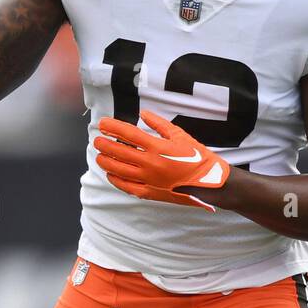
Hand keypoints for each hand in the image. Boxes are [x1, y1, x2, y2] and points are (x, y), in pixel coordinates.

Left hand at [93, 109, 230, 211]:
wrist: (210, 183)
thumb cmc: (197, 157)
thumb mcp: (180, 135)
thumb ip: (159, 124)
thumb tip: (143, 114)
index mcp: (157, 147)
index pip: (128, 134)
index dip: (112, 127)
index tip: (102, 123)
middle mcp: (150, 164)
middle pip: (118, 152)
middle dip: (104, 144)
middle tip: (97, 139)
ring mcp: (148, 180)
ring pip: (119, 170)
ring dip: (106, 161)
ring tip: (100, 155)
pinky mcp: (150, 193)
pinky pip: (127, 187)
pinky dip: (116, 180)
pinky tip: (111, 174)